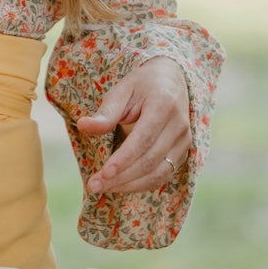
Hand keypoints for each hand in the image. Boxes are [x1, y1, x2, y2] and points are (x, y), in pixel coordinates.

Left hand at [76, 57, 190, 195]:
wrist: (171, 80)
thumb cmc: (141, 86)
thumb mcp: (121, 91)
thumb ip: (106, 113)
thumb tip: (83, 126)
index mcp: (163, 105)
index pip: (143, 139)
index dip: (124, 159)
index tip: (103, 174)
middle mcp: (178, 125)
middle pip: (150, 160)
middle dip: (121, 177)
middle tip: (94, 185)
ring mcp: (184, 141)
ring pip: (159, 173)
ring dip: (130, 185)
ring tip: (104, 188)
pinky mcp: (183, 152)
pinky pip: (164, 175)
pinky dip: (142, 184)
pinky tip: (121, 185)